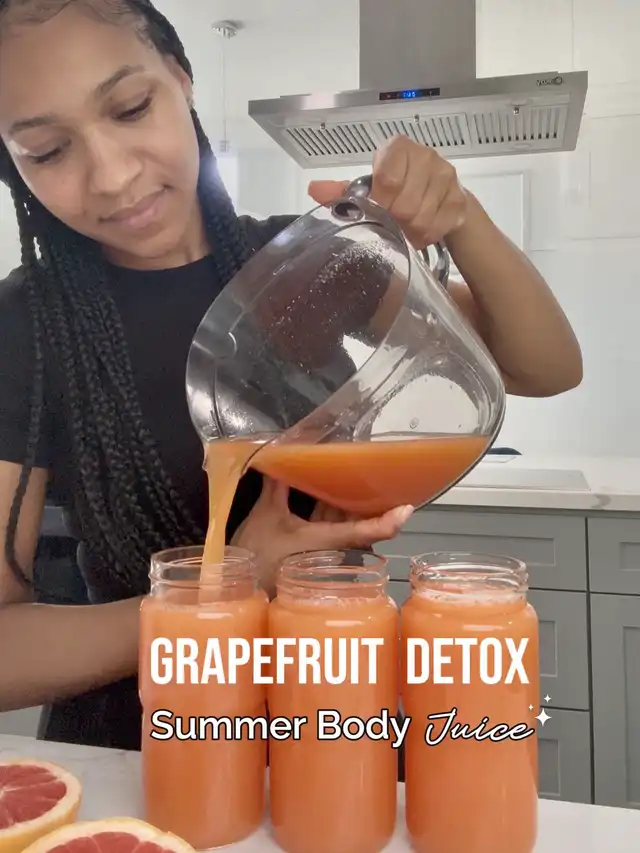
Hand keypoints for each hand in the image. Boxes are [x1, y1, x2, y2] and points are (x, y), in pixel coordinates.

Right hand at [231, 477, 412, 593]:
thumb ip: (277, 485)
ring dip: (352, 504)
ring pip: (349, 524)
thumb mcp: (266, 515)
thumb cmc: (258, 554)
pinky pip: (335, 527)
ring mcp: (327, 551)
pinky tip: (330, 493)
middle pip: (362, 523)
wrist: (243, 583)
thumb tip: (281, 458)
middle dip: (370, 501)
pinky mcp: (317, 552)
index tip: (406, 509)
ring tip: (357, 476)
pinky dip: (336, 511)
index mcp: (326, 539)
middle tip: (378, 474)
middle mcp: (334, 548)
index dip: (388, 521)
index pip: (366, 531)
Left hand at [308, 136, 468, 247]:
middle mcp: (425, 156)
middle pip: (405, 205)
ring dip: (410, 233)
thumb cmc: (397, 188)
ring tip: (405, 230)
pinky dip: (427, 236)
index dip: (381, 202)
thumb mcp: (368, 186)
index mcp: (398, 148)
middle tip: (392, 225)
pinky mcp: (461, 199)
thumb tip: (314, 189)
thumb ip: (342, 190)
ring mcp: (447, 176)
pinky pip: (439, 228)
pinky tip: (422, 231)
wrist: (439, 193)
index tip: (378, 211)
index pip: (388, 179)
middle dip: (395, 222)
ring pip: (422, 220)